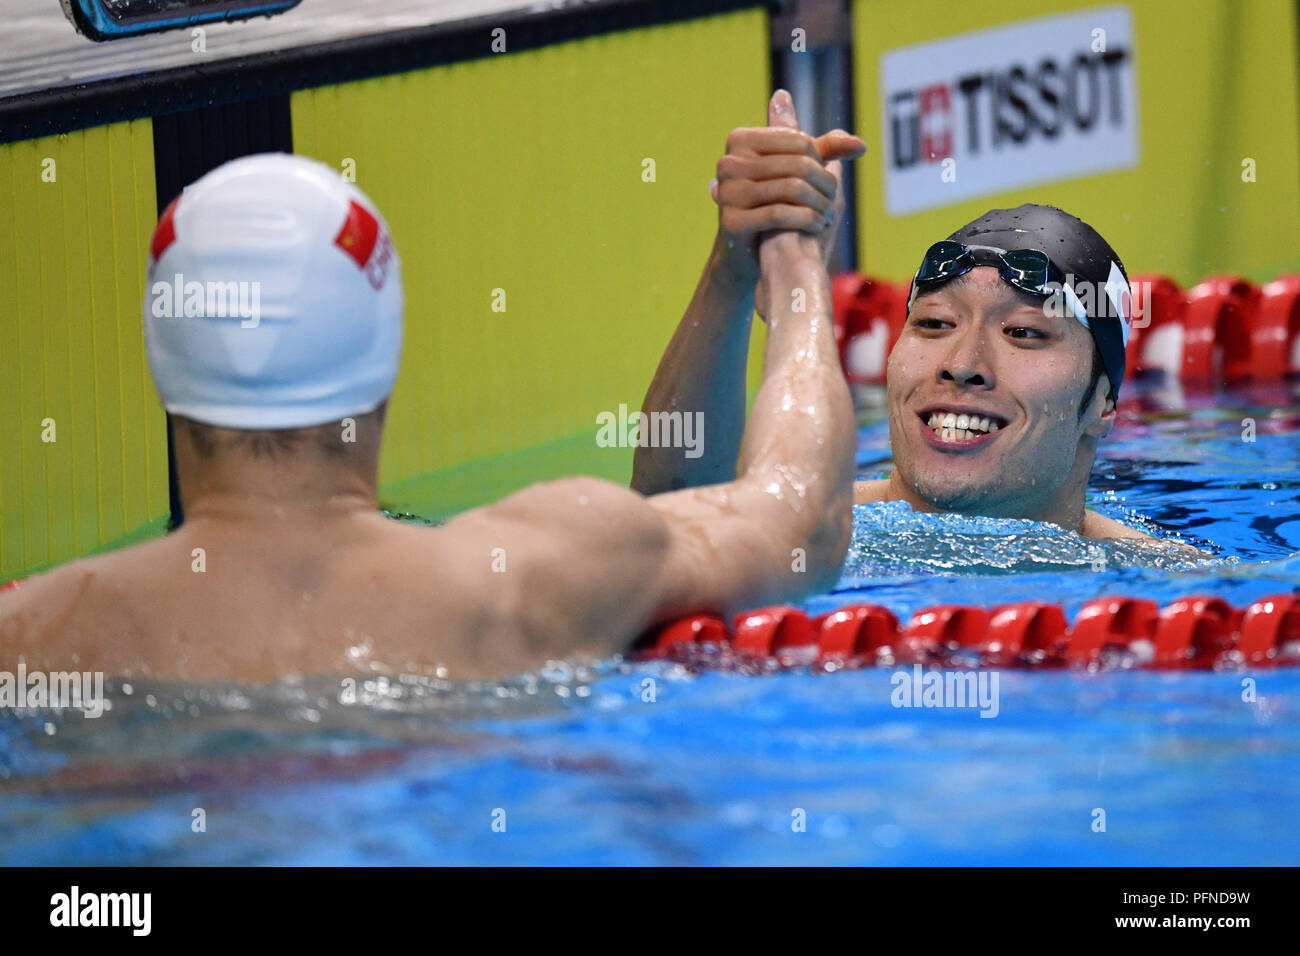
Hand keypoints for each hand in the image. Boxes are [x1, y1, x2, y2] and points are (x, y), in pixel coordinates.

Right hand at [712, 89, 864, 286]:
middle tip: (833, 201)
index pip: (799, 140)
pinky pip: (779, 214)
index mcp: (740, 140)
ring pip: (792, 188)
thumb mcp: (798, 172)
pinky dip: (806, 219)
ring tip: (827, 214)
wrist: (752, 253)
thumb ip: (825, 152)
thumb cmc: (777, 204)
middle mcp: (728, 162)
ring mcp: (727, 192)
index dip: (822, 160)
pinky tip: (817, 225)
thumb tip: (860, 142)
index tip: (829, 179)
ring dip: (820, 204)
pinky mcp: (731, 221)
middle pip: (798, 164)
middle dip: (825, 184)